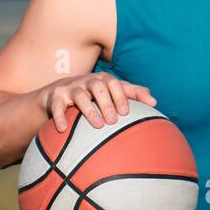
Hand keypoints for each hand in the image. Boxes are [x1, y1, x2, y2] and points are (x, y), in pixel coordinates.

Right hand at [41, 72, 156, 131]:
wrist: (57, 94)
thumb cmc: (91, 95)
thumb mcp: (110, 92)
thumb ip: (131, 94)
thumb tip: (154, 101)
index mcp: (103, 81)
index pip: (116, 84)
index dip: (122, 96)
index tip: (128, 112)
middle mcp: (87, 82)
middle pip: (99, 87)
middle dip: (107, 102)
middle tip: (114, 120)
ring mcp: (71, 88)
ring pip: (80, 95)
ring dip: (89, 110)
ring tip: (98, 125)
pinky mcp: (55, 97)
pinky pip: (57, 106)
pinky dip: (60, 116)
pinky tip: (63, 128)